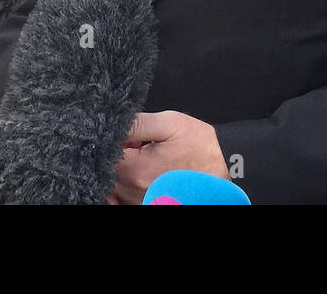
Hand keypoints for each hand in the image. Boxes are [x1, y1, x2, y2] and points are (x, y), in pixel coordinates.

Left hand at [107, 111, 228, 204]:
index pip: (104, 153)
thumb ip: (137, 123)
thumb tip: (113, 123)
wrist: (223, 170)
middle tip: (140, 143)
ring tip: (146, 156)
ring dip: (125, 167)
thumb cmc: (200, 147)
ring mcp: (140, 201)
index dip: (113, 139)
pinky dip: (129, 182)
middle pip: (107, 170)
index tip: (130, 134)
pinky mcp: (147, 203)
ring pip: (115, 182)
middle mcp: (134, 191)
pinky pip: (124, 195)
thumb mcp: (170, 123)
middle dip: (118, 153)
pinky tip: (144, 170)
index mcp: (137, 170)